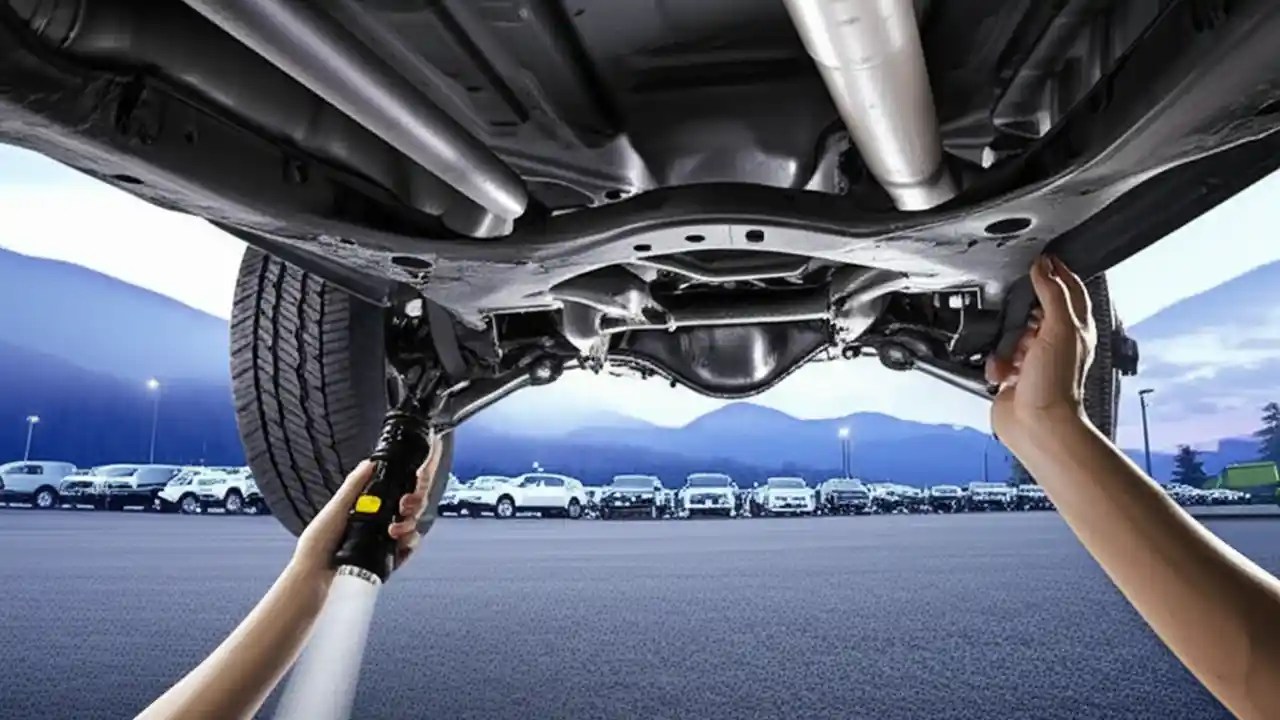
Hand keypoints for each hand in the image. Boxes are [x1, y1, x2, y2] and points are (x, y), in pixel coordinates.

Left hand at [290, 437, 446, 580]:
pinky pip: (407, 550)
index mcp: (365, 508)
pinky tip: (401, 544)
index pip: (394, 493)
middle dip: (412, 506)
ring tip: (395, 531)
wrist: (315, 578)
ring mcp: (383, 542)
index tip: (409, 486)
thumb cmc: (318, 544)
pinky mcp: (387, 561)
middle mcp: (377, 523)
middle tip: (404, 507)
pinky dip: (409, 546)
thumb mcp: (335, 509)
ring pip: (411, 528)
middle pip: (407, 509)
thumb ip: (353, 486)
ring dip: (410, 526)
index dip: (406, 488)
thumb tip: (370, 463)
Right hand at [985, 256, 1095, 443]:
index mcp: (1076, 328)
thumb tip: (1044, 267)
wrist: (1036, 424)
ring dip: (1006, 343)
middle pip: (1035, 310)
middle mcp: (1056, 342)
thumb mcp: (1058, 328)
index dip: (1057, 272)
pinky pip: (997, 357)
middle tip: (1017, 314)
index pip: (1070, 289)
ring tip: (1013, 355)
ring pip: (1012, 333)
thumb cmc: (1056, 384)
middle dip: (1021, 314)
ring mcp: (1034, 359)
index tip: (1042, 259)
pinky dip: (996, 362)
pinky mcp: (1014, 375)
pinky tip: (1003, 372)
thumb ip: (1052, 294)